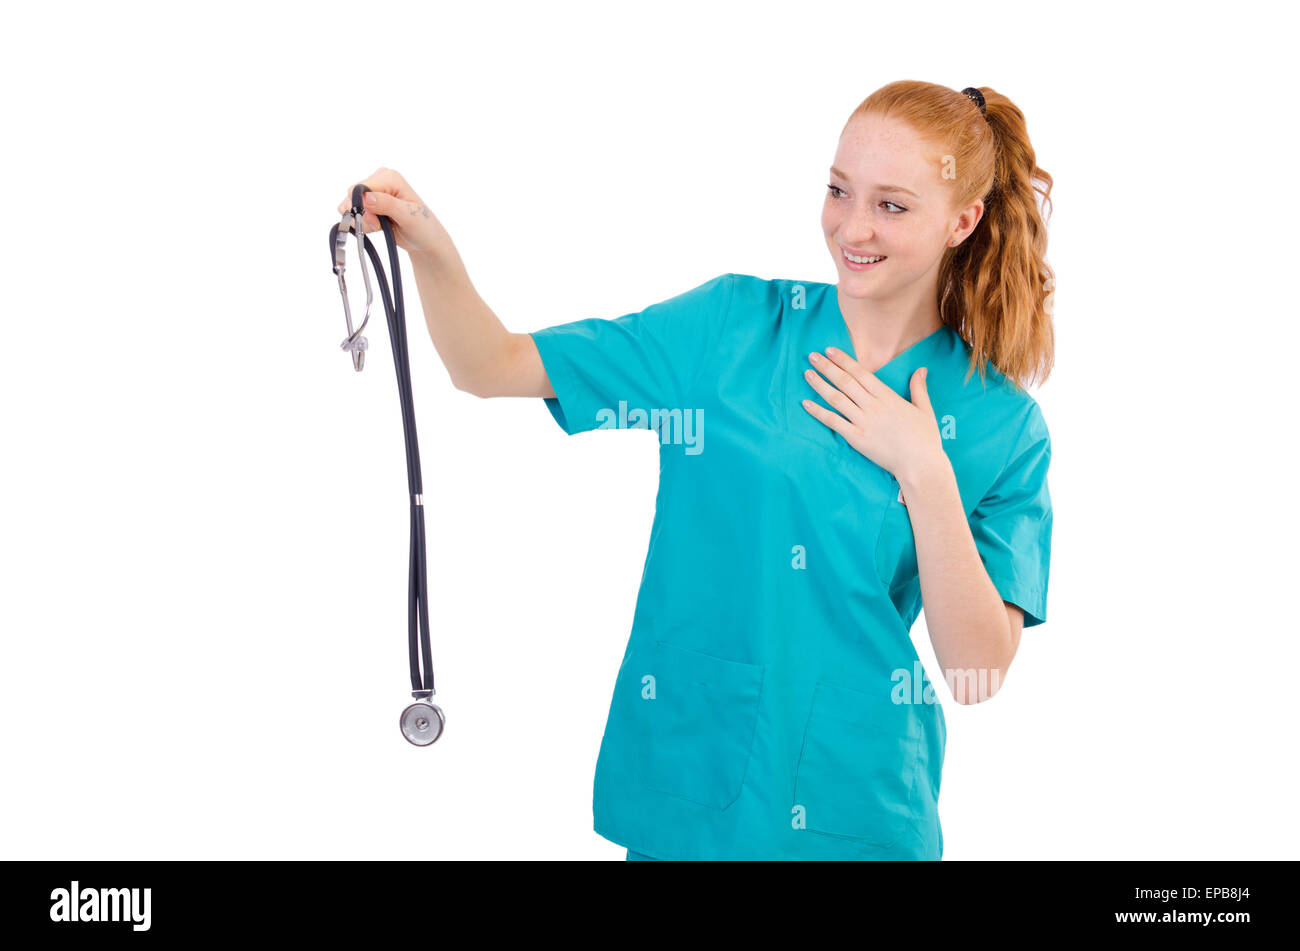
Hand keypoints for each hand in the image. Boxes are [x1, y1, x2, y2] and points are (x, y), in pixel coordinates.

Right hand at [336, 167, 443, 255]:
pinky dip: (358, 224)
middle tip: (380, 226)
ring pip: (348, 206)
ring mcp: (371, 192)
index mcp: (389, 177)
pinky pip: (349, 213)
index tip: (378, 222)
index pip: (360, 188)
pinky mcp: (366, 203)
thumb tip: (366, 197)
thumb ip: (388, 205)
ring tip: (380, 227)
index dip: (364, 207)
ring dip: (361, 222)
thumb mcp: (409, 217)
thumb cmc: (422, 227)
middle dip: (363, 216)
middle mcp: (378, 180)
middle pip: (351, 197)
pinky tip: (374, 228)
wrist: (424, 240)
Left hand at [801, 346, 944, 483]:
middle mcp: (873, 406)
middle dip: (827, 367)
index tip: (830, 350)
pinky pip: (833, 422)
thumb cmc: (925, 439)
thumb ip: (919, 388)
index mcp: (888, 396)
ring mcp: (863, 422)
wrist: (921, 465)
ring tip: (807, 373)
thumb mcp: (925, 409)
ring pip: (836, 399)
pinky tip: (805, 403)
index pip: (861, 373)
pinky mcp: (856, 439)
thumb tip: (921, 369)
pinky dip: (818, 412)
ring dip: (820, 385)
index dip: (843, 360)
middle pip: (845, 382)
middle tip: (812, 356)